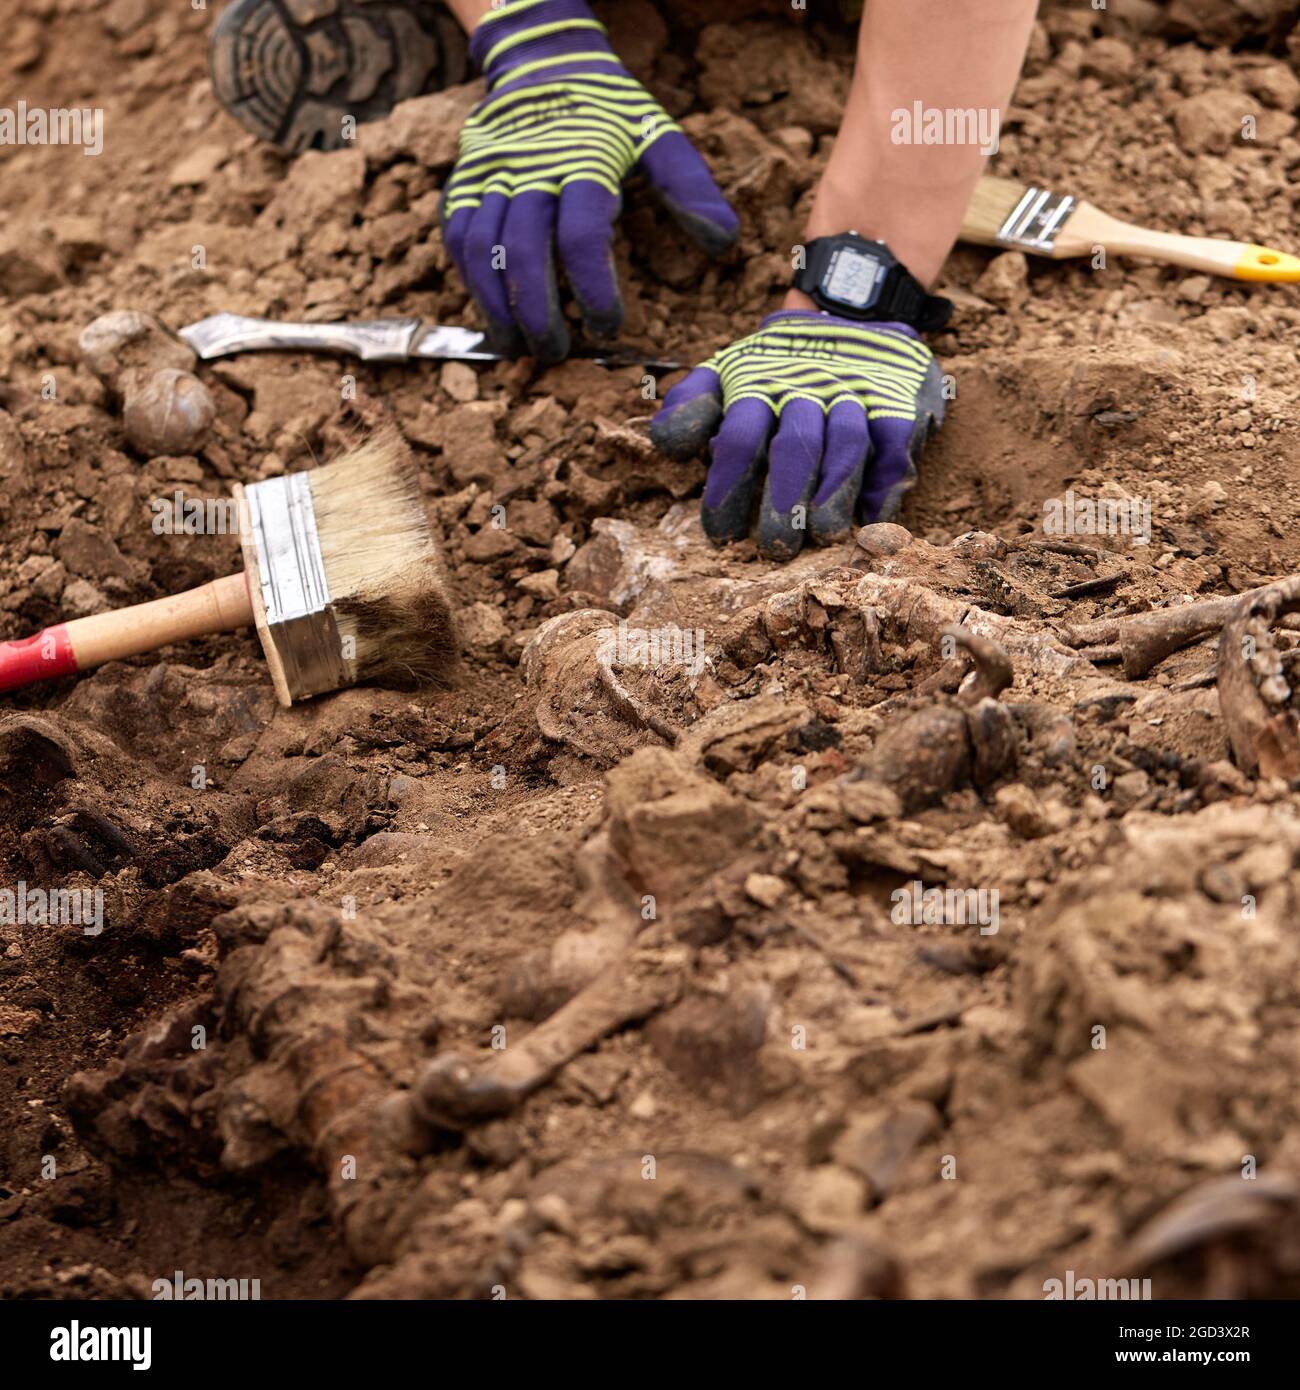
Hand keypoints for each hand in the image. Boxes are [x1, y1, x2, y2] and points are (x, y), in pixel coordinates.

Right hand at [441, 0, 737, 361]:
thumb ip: (689, 187)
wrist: (543, 62)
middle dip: (539, 311)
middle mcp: (528, 168)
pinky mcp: (462, 184)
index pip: (582, 236)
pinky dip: (472, 283)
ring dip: (498, 307)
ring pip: (483, 251)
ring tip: (519, 348)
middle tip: (557, 352)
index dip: (594, 289)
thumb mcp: (656, 135)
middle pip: (525, 252)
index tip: (608, 327)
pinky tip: (494, 314)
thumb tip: (724, 243)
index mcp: (581, 160)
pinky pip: (458, 240)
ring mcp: (488, 176)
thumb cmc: (608, 111)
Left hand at [650, 311, 946, 559]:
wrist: (850, 313)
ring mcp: (857, 392)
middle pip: (795, 445)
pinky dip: (885, 481)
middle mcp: (808, 387)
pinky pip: (895, 443)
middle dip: (783, 500)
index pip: (739, 437)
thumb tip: (664, 442)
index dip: (728, 488)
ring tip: (824, 535)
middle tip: (775, 548)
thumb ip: (693, 404)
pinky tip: (871, 515)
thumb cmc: (777, 364)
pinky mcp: (899, 401)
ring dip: (835, 492)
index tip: (721, 535)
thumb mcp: (728, 371)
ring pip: (848, 444)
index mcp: (759, 385)